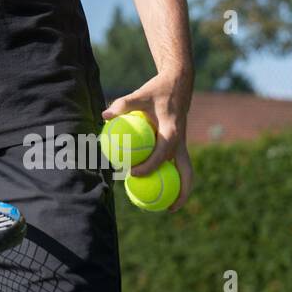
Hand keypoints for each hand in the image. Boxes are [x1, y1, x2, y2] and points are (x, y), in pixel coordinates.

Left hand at [102, 71, 194, 211]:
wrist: (179, 83)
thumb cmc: (157, 90)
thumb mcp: (139, 94)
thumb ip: (122, 104)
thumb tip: (104, 115)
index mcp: (172, 132)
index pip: (162, 154)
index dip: (149, 167)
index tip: (133, 175)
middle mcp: (181, 141)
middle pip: (186, 172)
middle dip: (181, 192)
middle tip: (168, 208)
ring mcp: (182, 144)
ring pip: (186, 171)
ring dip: (182, 189)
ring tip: (170, 207)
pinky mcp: (180, 143)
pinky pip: (178, 164)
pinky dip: (172, 176)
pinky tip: (158, 184)